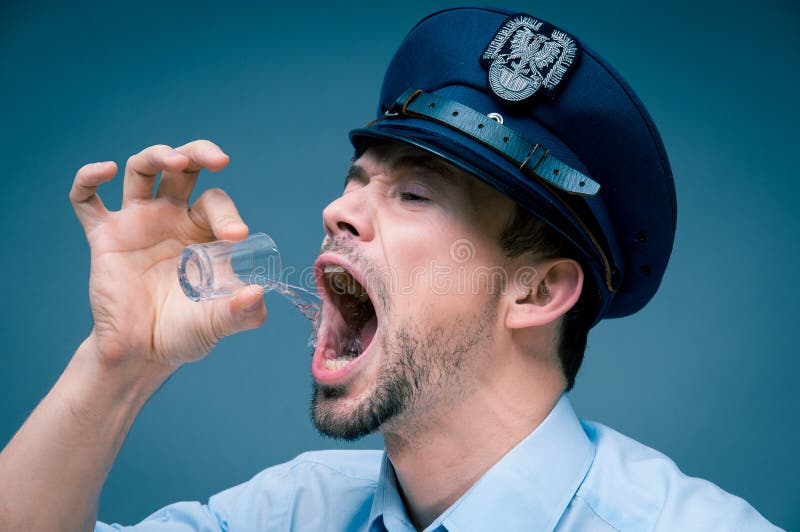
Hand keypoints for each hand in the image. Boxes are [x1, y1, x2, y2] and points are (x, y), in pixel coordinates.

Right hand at [70, 140, 266, 368]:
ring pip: (141, 170)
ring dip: (157, 156)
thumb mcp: (220, 322)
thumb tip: (258, 296)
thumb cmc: (186, 332)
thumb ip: (242, 312)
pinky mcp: (105, 237)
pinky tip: (105, 170)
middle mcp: (171, 218)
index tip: (236, 236)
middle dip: (200, 154)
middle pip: (184, 168)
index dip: (228, 214)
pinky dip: (89, 178)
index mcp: (202, 231)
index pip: (216, 202)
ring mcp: (137, 224)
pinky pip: (86, 200)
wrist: (143, 354)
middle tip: (219, 159)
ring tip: (174, 160)